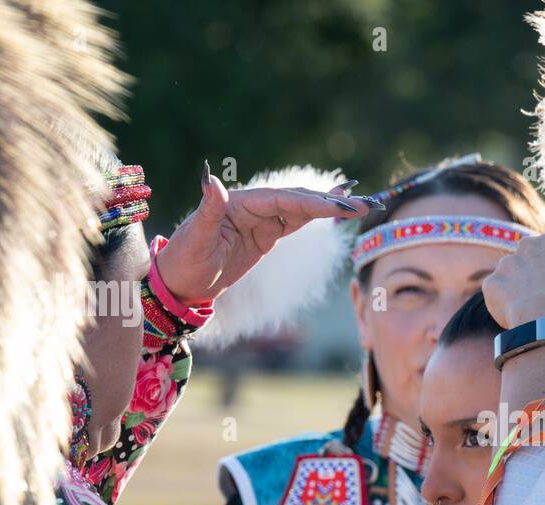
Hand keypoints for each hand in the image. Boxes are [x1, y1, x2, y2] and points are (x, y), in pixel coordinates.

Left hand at [155, 163, 372, 306]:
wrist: (179, 283)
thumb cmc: (184, 262)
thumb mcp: (197, 240)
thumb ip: (209, 209)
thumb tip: (212, 180)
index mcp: (238, 204)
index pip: (282, 199)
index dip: (312, 202)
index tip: (340, 206)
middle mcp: (252, 206)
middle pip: (297, 199)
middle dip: (330, 202)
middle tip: (364, 204)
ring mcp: (260, 220)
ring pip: (300, 208)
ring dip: (329, 206)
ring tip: (361, 204)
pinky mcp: (264, 235)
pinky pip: (294, 221)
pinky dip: (316, 216)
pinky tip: (335, 211)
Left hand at [482, 229, 544, 330]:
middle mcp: (528, 244)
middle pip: (529, 257)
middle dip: (533, 274)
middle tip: (541, 297)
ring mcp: (506, 262)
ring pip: (510, 275)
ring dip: (517, 289)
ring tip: (528, 310)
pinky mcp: (491, 281)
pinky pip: (497, 294)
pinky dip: (503, 305)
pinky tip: (515, 317)